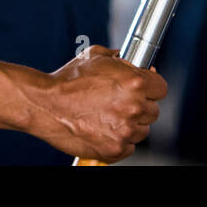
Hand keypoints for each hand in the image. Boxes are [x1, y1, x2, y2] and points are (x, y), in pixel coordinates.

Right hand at [36, 45, 165, 162]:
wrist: (45, 104)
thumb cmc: (67, 80)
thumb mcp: (95, 56)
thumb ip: (118, 57)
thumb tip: (131, 60)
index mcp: (134, 82)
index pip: (161, 88)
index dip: (151, 87)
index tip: (144, 89)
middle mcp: (133, 107)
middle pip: (153, 111)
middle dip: (140, 105)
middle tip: (120, 102)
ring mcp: (125, 131)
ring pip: (142, 130)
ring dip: (130, 124)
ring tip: (108, 115)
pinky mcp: (115, 149)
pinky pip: (129, 147)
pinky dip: (119, 140)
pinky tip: (103, 128)